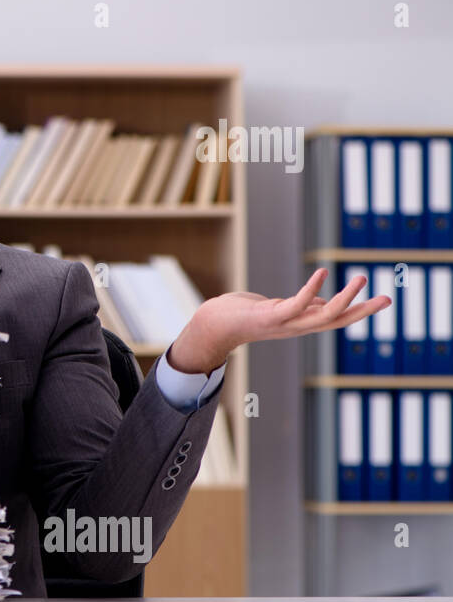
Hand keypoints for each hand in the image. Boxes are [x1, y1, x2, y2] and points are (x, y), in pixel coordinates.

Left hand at [166, 268, 390, 373]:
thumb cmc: (244, 314)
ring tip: (362, 277)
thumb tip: (323, 302)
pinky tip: (324, 272)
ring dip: (344, 298)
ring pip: (322, 315)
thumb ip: (302, 308)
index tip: (385, 300)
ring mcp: (284, 324)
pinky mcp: (269, 317)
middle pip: (337, 322)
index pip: (336, 320)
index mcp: (300, 325)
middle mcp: (296, 328)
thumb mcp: (279, 310)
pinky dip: (312, 289)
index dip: (360, 311)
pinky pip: (296, 305)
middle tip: (388, 298)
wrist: (213, 326)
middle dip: (363, 311)